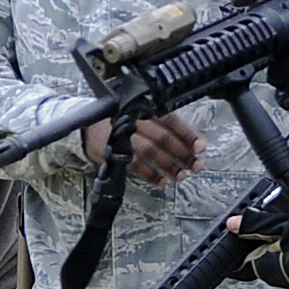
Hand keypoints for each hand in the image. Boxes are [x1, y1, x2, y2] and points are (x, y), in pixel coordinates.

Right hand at [82, 114, 203, 182]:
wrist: (87, 124)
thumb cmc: (121, 119)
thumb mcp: (142, 115)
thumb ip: (164, 126)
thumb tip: (192, 143)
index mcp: (145, 108)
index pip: (171, 120)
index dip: (188, 134)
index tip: (201, 146)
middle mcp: (136, 119)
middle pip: (163, 137)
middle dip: (182, 153)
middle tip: (196, 166)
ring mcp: (124, 135)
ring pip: (151, 150)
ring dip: (168, 165)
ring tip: (181, 175)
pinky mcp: (113, 150)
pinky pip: (135, 164)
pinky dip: (150, 174)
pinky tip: (161, 180)